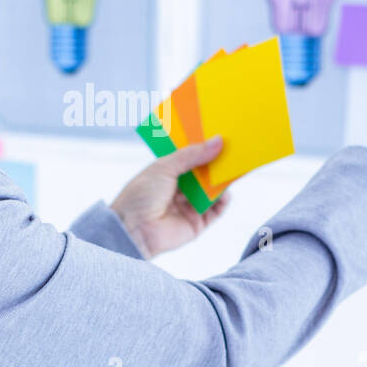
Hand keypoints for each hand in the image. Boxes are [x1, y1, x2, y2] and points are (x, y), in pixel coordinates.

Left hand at [110, 136, 231, 257]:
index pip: (190, 157)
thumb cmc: (140, 196)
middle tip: (233, 149)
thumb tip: (218, 141)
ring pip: (211, 191)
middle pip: (203, 174)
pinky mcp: (196, 223)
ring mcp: (188, 206)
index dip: (204, 147)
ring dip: (221, 180)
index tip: (220, 135)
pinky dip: (223, 201)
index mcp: (167, 173)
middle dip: (217, 163)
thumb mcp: (165, 167)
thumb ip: (192, 155)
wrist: (132, 230)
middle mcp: (179, 189)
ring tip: (234, 167)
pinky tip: (226, 192)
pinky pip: (216, 211)